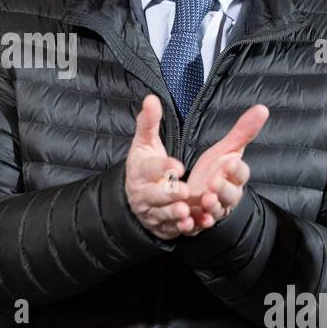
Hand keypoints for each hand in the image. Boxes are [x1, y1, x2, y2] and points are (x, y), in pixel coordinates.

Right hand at [124, 95, 194, 239]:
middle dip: (170, 194)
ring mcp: (153, 211)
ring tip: (187, 210)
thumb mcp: (145, 143)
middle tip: (186, 192)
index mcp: (140, 170)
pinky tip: (190, 224)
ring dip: (175, 213)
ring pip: (163, 214)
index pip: (149, 168)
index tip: (178, 166)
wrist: (135, 197)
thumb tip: (151, 98)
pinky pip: (171, 229)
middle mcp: (144, 192)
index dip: (163, 167)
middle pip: (154, 195)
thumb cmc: (144, 166)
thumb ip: (149, 122)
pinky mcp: (162, 225)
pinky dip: (181, 228)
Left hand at [182, 104, 268, 232]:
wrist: (196, 195)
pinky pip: (197, 226)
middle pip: (231, 195)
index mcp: (234, 177)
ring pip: (216, 211)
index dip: (235, 170)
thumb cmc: (214, 171)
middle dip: (223, 189)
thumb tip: (263, 108)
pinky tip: (188, 220)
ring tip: (204, 199)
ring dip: (212, 207)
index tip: (228, 162)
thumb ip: (242, 132)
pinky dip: (193, 224)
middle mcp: (227, 196)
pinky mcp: (198, 221)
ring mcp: (213, 210)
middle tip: (213, 182)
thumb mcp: (225, 150)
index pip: (241, 174)